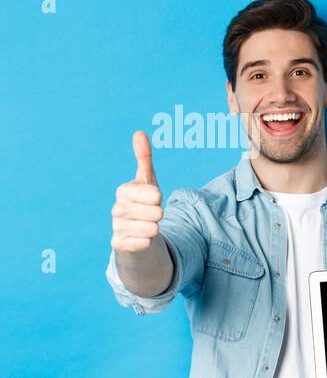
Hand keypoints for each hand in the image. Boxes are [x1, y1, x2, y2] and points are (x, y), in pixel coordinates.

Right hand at [111, 131, 163, 252]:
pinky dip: (148, 242)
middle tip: (151, 215)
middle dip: (159, 216)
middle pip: (157, 213)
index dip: (159, 199)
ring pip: (153, 229)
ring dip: (155, 230)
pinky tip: (141, 239)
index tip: (153, 200)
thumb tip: (139, 133)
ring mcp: (116, 227)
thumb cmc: (144, 204)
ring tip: (147, 226)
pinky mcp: (118, 245)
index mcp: (123, 191)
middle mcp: (116, 208)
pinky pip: (145, 243)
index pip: (154, 195)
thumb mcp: (148, 181)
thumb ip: (144, 158)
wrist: (136, 234)